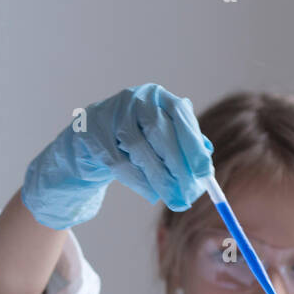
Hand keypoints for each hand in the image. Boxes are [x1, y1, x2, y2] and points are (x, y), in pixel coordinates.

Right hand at [21, 83, 213, 228]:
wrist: (88, 145)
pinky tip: (151, 194)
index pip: (179, 114)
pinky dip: (138, 182)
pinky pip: (118, 162)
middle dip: (177, 166)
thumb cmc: (133, 142)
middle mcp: (134, 99)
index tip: (204, 172)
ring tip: (172, 198)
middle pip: (158, 131)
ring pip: (138, 149)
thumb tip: (205, 170)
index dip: (193, 144)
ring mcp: (110, 114)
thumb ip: (184, 147)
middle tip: (189, 194)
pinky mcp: (91, 134)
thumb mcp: (161, 139)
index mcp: (157, 96)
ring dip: (158, 177)